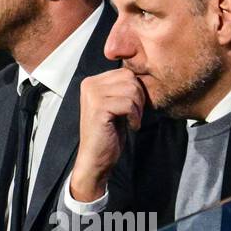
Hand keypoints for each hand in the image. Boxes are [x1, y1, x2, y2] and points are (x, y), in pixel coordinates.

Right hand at [69, 68, 145, 202]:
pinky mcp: (99, 108)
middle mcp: (90, 85)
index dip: (136, 90)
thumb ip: (121, 88)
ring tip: (132, 121)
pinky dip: (135, 117)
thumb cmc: (108, 134)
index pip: (125, 72)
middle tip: (135, 115)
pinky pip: (129, 104)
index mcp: (92, 82)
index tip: (133, 108)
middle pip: (130, 78)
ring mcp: (93, 96)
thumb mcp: (115, 104)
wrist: (95, 159)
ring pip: (131, 90)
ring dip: (138, 108)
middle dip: (139, 97)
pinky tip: (131, 126)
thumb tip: (140, 73)